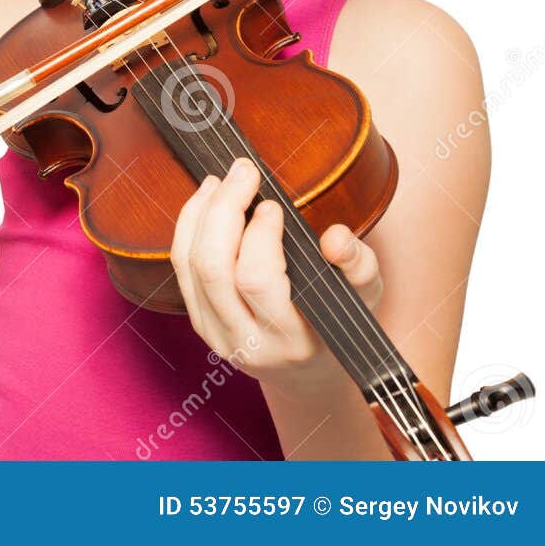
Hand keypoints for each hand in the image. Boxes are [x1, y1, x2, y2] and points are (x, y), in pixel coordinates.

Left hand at [171, 157, 383, 390]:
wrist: (307, 373)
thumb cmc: (338, 325)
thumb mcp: (364, 298)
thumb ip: (359, 266)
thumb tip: (336, 238)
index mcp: (292, 339)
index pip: (257, 280)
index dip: (258, 234)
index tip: (273, 204)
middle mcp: (248, 343)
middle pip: (213, 268)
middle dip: (223, 210)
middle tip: (242, 172)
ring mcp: (216, 335)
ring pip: (190, 265)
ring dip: (200, 213)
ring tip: (220, 180)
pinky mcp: (198, 322)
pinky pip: (181, 268)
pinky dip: (187, 227)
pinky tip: (205, 200)